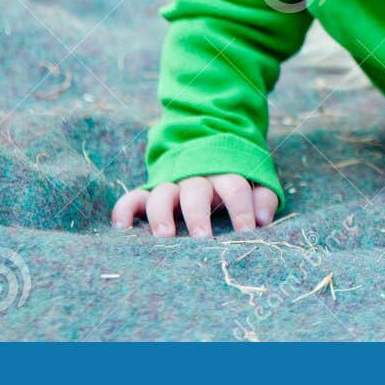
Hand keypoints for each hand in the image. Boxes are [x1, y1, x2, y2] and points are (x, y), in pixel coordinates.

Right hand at [111, 174, 278, 237]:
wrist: (204, 144)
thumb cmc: (232, 176)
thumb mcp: (254, 181)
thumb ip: (263, 198)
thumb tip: (263, 220)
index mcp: (224, 173)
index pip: (234, 187)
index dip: (242, 209)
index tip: (247, 232)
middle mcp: (195, 178)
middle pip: (195, 192)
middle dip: (198, 215)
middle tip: (203, 239)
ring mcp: (170, 184)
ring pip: (162, 194)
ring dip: (161, 214)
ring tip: (164, 237)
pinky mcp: (149, 192)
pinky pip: (132, 198)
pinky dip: (124, 210)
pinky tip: (121, 228)